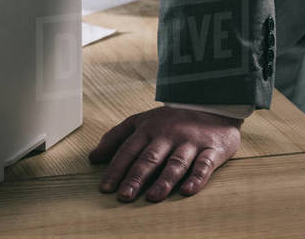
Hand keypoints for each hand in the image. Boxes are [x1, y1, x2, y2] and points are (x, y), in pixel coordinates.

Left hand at [88, 106, 241, 201]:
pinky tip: (188, 191)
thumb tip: (93, 157)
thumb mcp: (141, 121)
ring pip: (175, 163)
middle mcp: (167, 134)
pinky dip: (197, 178)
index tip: (105, 188)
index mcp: (148, 128)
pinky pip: (204, 165)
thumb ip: (117, 137)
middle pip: (150, 157)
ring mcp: (189, 141)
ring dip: (164, 180)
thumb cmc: (170, 120)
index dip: (116, 169)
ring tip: (153, 197)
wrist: (210, 107)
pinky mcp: (211, 149)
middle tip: (124, 196)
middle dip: (136, 177)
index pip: (128, 150)